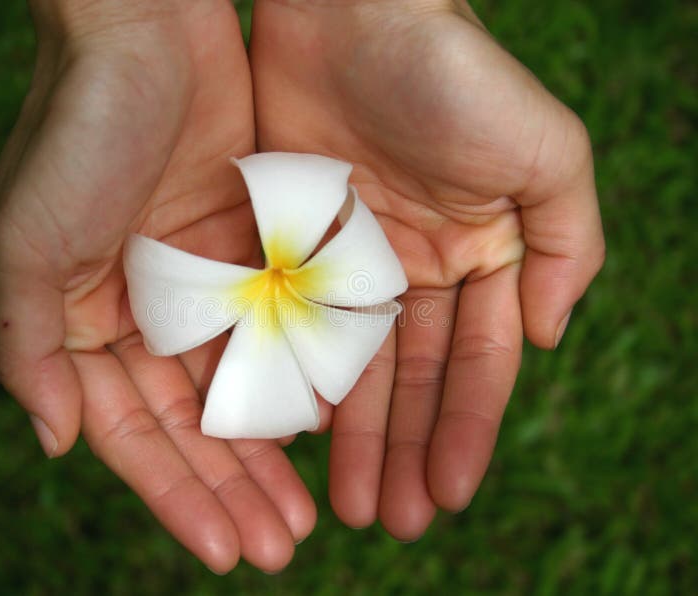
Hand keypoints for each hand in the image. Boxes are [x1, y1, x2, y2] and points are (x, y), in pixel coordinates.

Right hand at [0, 0, 312, 572]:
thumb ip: (30, 350)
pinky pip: (286, 326)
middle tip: (281, 546)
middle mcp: (151, 312)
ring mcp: (208, 283)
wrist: (146, 32)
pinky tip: (331, 428)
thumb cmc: (78, 133)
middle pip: (198, 422)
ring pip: (248, 385)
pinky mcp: (256, 248)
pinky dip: (304, 375)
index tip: (223, 551)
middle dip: (235, 486)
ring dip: (275, 449)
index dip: (178, 494)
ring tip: (312, 512)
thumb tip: (55, 443)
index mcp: (90, 324)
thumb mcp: (27, 245)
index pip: (138, 434)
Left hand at [250, 0, 603, 538]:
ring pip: (350, 368)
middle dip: (403, 451)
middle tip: (390, 522)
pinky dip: (295, 380)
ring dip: (352, 438)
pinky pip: (291, 328)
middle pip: (408, 381)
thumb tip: (546, 340)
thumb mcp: (547, 155)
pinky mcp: (288, 245)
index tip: (449, 494)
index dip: (464, 430)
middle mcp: (412, 269)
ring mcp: (347, 261)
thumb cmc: (456, 75)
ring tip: (346, 506)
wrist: (354, 10)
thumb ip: (566, 248)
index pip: (473, 364)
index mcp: (475, 256)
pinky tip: (293, 437)